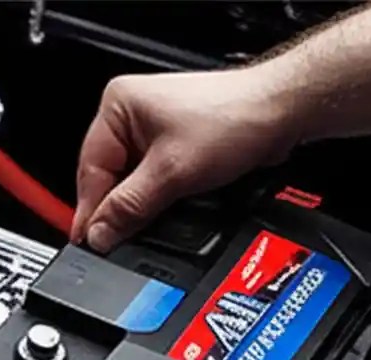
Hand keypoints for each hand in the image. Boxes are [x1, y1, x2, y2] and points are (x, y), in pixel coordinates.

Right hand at [71, 66, 302, 251]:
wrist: (280, 113)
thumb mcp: (171, 172)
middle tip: (115, 243)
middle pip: (109, 177)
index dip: (91, 211)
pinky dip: (158, 200)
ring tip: (145, 228)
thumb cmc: (234, 118)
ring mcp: (154, 131)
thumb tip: (100, 234)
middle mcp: (132, 114)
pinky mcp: (176, 147)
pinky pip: (154, 181)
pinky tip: (164, 215)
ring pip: (132, 182)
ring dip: (140, 206)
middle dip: (116, 210)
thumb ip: (130, 207)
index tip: (90, 242)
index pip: (89, 169)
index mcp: (117, 105)